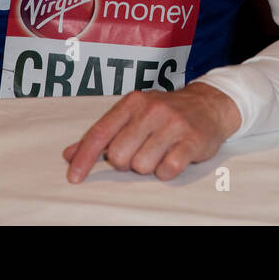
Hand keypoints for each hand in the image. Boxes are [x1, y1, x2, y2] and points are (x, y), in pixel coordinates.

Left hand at [63, 83, 241, 181]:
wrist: (209, 104)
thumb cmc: (166, 113)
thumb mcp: (133, 114)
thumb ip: (103, 134)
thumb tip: (69, 154)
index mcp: (133, 102)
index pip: (100, 134)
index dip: (84, 158)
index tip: (74, 177)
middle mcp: (152, 110)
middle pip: (119, 156)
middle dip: (127, 162)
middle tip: (142, 150)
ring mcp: (174, 125)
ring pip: (142, 166)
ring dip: (148, 166)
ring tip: (160, 151)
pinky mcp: (192, 140)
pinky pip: (167, 170)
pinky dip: (166, 171)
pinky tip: (173, 157)